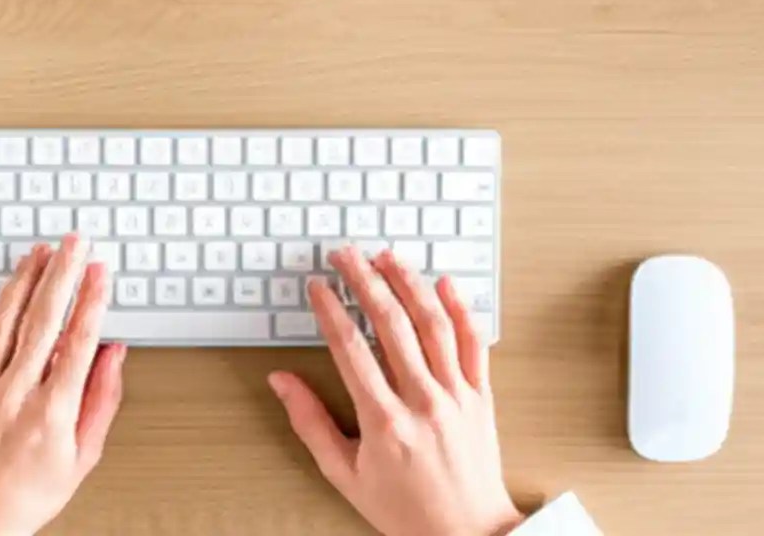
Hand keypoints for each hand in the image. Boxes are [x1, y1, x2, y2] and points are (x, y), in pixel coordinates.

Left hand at [0, 235, 125, 535]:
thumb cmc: (26, 495)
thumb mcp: (82, 457)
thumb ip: (102, 401)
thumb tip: (114, 354)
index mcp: (51, 412)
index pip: (78, 342)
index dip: (92, 300)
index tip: (101, 271)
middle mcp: (14, 393)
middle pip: (43, 320)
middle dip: (63, 273)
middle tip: (76, 243)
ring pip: (3, 319)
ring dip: (24, 279)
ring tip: (40, 251)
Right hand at [268, 247, 523, 535]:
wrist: (468, 532)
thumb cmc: (405, 509)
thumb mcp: (344, 474)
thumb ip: (310, 423)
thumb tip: (281, 382)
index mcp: (385, 422)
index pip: (350, 349)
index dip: (330, 310)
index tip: (318, 286)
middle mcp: (423, 402)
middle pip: (391, 325)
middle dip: (364, 281)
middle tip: (346, 255)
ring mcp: (457, 395)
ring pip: (433, 324)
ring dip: (408, 283)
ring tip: (387, 257)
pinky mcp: (481, 396)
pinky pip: (474, 342)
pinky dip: (461, 309)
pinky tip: (444, 284)